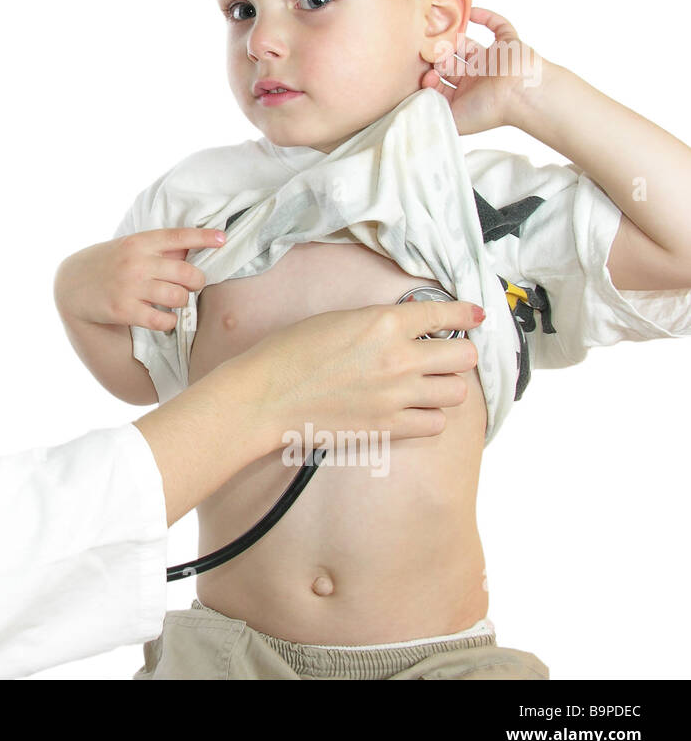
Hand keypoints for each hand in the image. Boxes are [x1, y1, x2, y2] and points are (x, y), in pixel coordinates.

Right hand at [54, 228, 224, 331]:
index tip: (223, 239)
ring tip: (175, 302)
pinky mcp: (123, 310)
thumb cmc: (109, 264)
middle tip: (192, 286)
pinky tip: (165, 318)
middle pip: (188, 273)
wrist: (71, 285)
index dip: (204, 237)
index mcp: (140, 241)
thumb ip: (159, 249)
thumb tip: (194, 251)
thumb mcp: (130, 247)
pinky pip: (162, 320)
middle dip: (197, 282)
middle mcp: (136, 262)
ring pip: (178, 298)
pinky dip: (169, 321)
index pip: (179, 237)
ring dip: (182, 302)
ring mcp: (130, 286)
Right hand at [219, 298, 484, 445]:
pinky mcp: (388, 427)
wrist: (266, 396)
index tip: (474, 316)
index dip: (466, 314)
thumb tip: (407, 326)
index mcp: (385, 322)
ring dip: (447, 385)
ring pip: (458, 392)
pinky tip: (414, 409)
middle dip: (458, 352)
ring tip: (428, 384)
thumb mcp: (338, 319)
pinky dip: (430, 416)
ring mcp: (397, 396)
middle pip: (464, 356)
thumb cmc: (290, 352)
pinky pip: (435, 424)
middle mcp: (399, 358)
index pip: (445, 315)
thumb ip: (379, 322)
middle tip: (444, 353)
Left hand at [420, 6, 543, 134]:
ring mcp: (493, 59)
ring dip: (454, 38)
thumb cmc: (489, 110)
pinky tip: (470, 11)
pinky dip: (485, 16)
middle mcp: (478, 76)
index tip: (427, 76)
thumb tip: (415, 103)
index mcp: (466, 93)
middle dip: (439, 56)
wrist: (522, 96)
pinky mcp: (508, 43)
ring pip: (468, 43)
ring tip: (441, 32)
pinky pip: (497, 25)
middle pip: (451, 60)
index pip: (441, 80)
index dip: (430, 77)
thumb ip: (435, 112)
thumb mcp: (454, 119)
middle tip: (430, 52)